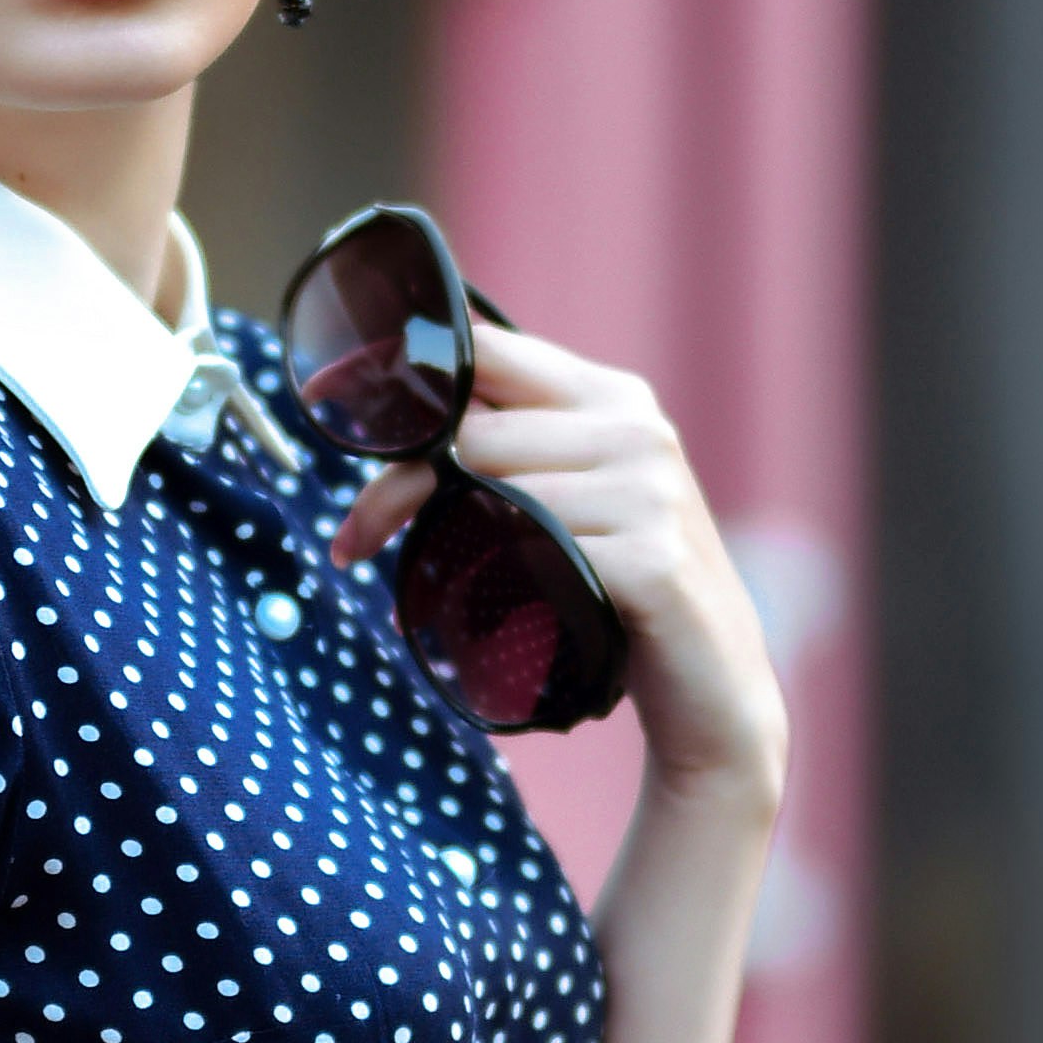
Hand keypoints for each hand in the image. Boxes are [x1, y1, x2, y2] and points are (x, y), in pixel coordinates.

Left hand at [336, 321, 787, 811]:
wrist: (712, 689)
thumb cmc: (617, 593)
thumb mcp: (567, 502)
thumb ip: (505, 449)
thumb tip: (393, 424)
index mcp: (612, 397)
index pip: (489, 353)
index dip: (407, 375)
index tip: (330, 399)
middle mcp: (638, 429)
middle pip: (474, 432)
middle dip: (402, 487)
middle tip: (355, 538)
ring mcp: (652, 491)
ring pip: (496, 494)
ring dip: (444, 546)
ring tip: (427, 586)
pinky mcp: (655, 560)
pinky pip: (536, 554)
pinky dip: (506, 585)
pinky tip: (510, 610)